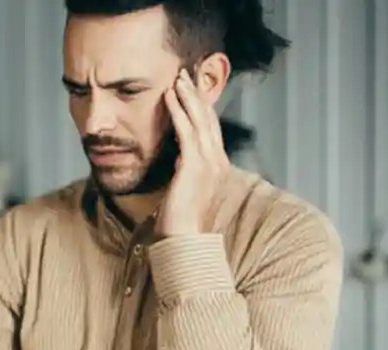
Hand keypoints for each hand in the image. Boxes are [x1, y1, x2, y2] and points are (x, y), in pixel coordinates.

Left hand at [158, 69, 230, 236]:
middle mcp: (218, 160)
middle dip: (197, 94)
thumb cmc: (178, 220)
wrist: (182, 238)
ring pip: (200, 119)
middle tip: (187, 72)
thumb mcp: (184, 188)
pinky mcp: (195, 164)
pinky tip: (169, 95)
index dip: (202, 107)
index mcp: (217, 166)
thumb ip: (185, 171)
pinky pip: (186, 130)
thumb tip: (179, 159)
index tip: (191, 89)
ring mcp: (209, 162)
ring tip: (178, 77)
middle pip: (209, 118)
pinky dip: (178, 110)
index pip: (210, 129)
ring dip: (188, 95)